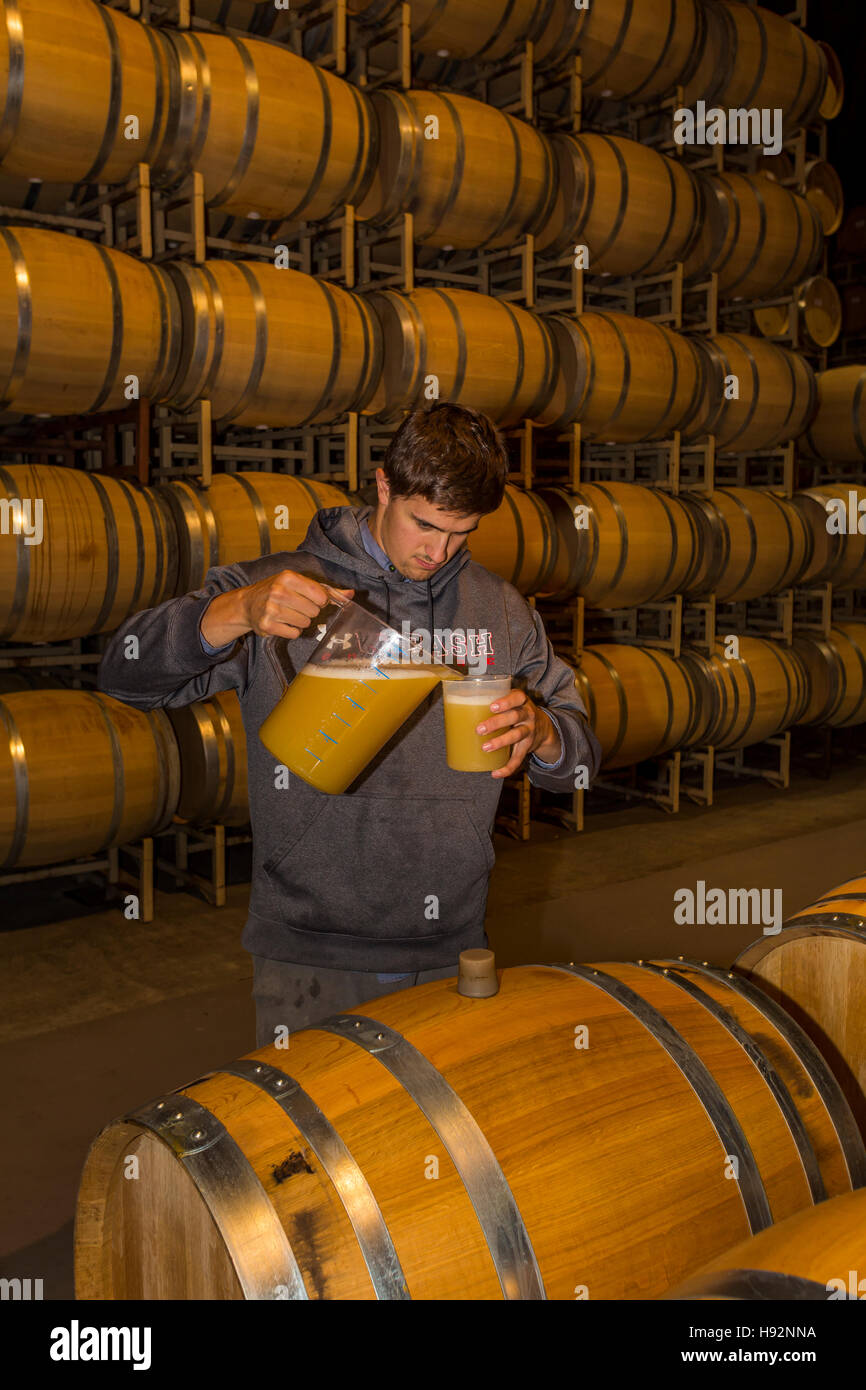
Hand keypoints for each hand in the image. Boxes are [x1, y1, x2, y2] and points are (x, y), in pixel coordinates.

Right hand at [200, 572, 353, 646]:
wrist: (248, 604)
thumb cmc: (277, 591)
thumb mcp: (297, 584)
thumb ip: (324, 589)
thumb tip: (351, 594)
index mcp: (288, 577)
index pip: (320, 595)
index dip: (319, 601)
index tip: (311, 599)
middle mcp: (278, 591)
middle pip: (314, 611)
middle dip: (308, 612)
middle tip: (296, 607)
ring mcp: (271, 609)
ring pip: (305, 623)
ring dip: (300, 622)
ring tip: (288, 614)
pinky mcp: (267, 625)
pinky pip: (294, 633)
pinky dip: (291, 631)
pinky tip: (282, 623)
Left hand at [476, 690, 561, 778]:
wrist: (543, 727)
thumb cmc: (516, 710)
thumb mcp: (511, 701)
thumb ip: (492, 700)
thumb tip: (457, 706)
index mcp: (521, 701)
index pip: (517, 697)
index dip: (506, 702)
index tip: (492, 706)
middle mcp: (528, 715)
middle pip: (514, 717)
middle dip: (497, 723)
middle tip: (480, 729)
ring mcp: (529, 731)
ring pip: (516, 735)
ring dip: (500, 742)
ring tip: (485, 747)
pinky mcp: (527, 747)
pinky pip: (518, 758)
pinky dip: (507, 767)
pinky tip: (495, 773)